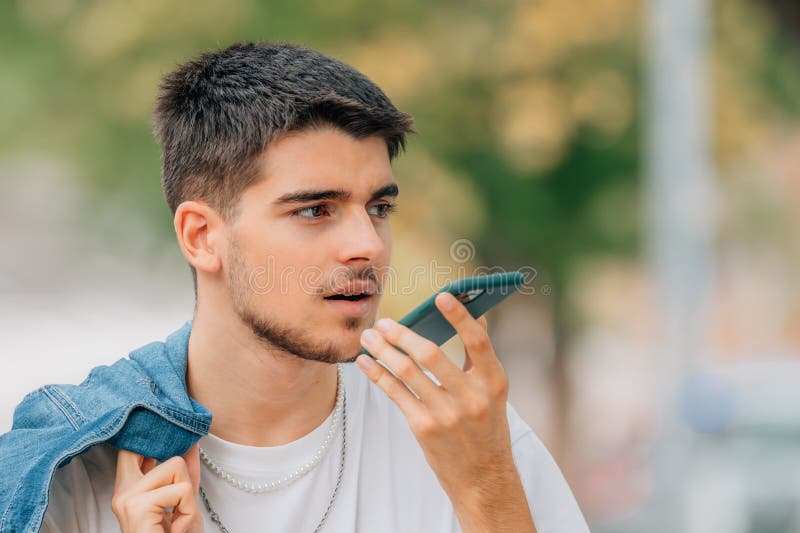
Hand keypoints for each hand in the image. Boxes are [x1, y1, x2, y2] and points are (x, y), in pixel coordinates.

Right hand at [111, 444, 203, 532]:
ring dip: (188, 496)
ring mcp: (128, 497)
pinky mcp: (139, 506)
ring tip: (178, 520)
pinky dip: (189, 510)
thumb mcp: (183, 502)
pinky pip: (182, 490)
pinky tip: (178, 528)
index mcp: (129, 488)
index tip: (170, 440)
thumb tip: (191, 444)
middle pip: (158, 448)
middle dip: (181, 473)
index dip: (153, 440)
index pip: (133, 447)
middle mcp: (124, 490)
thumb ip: (184, 475)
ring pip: (176, 465)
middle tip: (179, 504)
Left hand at [356, 292, 533, 531]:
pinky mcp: (425, 428)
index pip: (478, 341)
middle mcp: (472, 397)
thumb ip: (481, 355)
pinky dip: (378, 374)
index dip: (460, 316)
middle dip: (403, 334)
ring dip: (384, 351)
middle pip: (432, 354)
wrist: (483, 478)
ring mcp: (447, 414)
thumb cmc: (486, 427)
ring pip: (408, 372)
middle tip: (384, 321)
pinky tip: (366, 362)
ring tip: (369, 337)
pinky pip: (395, 393)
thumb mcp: (493, 391)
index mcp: (494, 381)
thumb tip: (475, 313)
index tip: (441, 296)